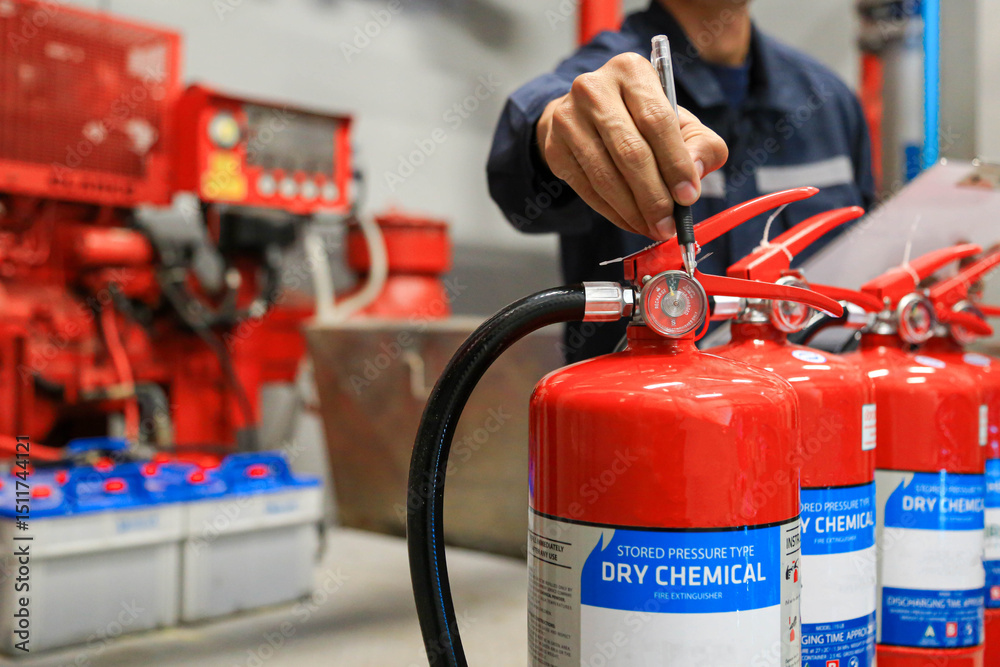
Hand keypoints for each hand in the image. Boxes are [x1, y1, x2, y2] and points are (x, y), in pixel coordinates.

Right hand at [536, 52, 727, 239]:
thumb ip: (701, 144)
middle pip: (630, 151)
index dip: (675, 163)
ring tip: (654, 228)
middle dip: (654, 196)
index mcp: (631, 71)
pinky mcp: (555, 147)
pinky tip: (632, 222)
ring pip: (605, 175)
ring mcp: (568, 118)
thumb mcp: (680, 122)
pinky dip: (613, 212)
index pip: (658, 120)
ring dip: (633, 211)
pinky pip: (587, 189)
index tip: (688, 197)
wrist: (587, 116)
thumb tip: (694, 174)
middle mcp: (594, 88)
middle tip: (669, 225)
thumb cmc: (640, 118)